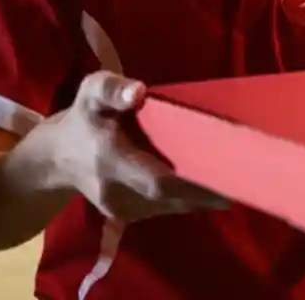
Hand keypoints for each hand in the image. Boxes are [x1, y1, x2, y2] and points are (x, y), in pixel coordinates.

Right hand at [38, 70, 230, 222]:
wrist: (56, 158)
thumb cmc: (84, 118)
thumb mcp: (91, 92)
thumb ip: (112, 88)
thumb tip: (139, 92)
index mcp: (109, 160)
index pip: (158, 180)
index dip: (195, 182)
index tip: (230, 173)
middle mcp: (117, 191)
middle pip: (173, 198)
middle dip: (210, 188)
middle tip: (248, 172)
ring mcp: (123, 209)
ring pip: (174, 206)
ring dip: (206, 194)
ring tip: (240, 176)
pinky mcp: (130, 215)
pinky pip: (169, 208)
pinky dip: (192, 197)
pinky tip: (215, 183)